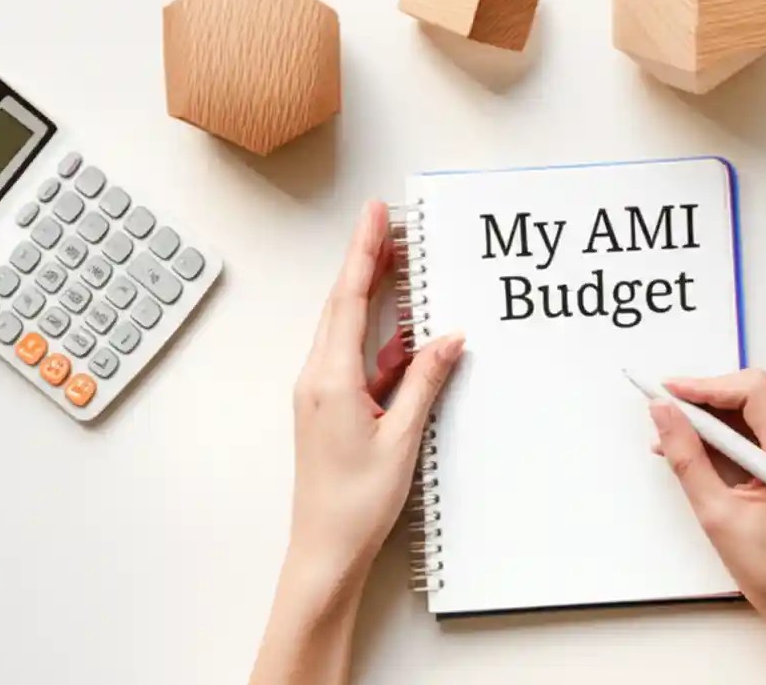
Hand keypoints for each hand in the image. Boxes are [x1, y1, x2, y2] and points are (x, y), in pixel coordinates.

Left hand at [289, 200, 463, 595]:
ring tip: (406, 274)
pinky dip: (382, 344)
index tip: (374, 215)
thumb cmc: (355, 503)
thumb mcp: (402, 437)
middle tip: (390, 226)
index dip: (363, 252)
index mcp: (329, 379)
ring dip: (377, 301)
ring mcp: (321, 394)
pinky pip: (357, 361)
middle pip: (344, 305)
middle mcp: (317, 379)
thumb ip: (425, 381)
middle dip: (369, 263)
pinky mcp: (330, 409)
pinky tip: (407, 340)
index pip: (348, 299)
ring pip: (350, 332)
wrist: (324, 550)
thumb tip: (448, 339)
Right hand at [650, 370, 765, 683]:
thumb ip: (687, 457)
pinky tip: (700, 447)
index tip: (669, 392)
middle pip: (757, 393)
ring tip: (676, 433)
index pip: (753, 393)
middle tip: (668, 409)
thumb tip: (664, 414)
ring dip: (716, 414)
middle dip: (708, 396)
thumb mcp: (716, 514)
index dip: (706, 386)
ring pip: (759, 408)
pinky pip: (765, 428)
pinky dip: (731, 431)